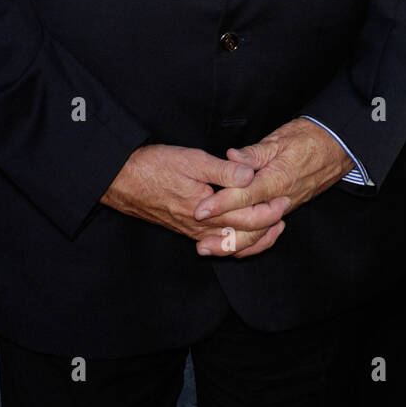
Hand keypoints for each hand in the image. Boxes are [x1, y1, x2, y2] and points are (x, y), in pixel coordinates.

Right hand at [100, 143, 287, 250]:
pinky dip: (235, 244)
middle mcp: (201, 228)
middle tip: (285, 209)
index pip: (247, 218)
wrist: (120, 180)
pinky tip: (242, 237)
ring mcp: (193, 232)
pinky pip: (217, 245)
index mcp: (206, 210)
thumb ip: (223, 171)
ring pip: (231, 245)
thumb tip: (249, 176)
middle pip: (243, 236)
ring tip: (273, 228)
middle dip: (268, 226)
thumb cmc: (154, 166)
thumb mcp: (192, 160)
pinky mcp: (186, 230)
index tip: (284, 197)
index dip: (269, 209)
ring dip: (255, 239)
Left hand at [192, 118, 353, 256]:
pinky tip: (232, 245)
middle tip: (196, 231)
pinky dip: (249, 243)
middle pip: (250, 222)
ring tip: (207, 247)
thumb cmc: (308, 138)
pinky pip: (266, 233)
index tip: (200, 209)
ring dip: (232, 242)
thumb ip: (254, 153)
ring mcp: (285, 208)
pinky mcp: (286, 210)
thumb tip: (232, 157)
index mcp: (278, 179)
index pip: (245, 196)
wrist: (337, 147)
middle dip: (221, 228)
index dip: (221, 203)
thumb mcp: (280, 139)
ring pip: (258, 234)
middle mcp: (282, 199)